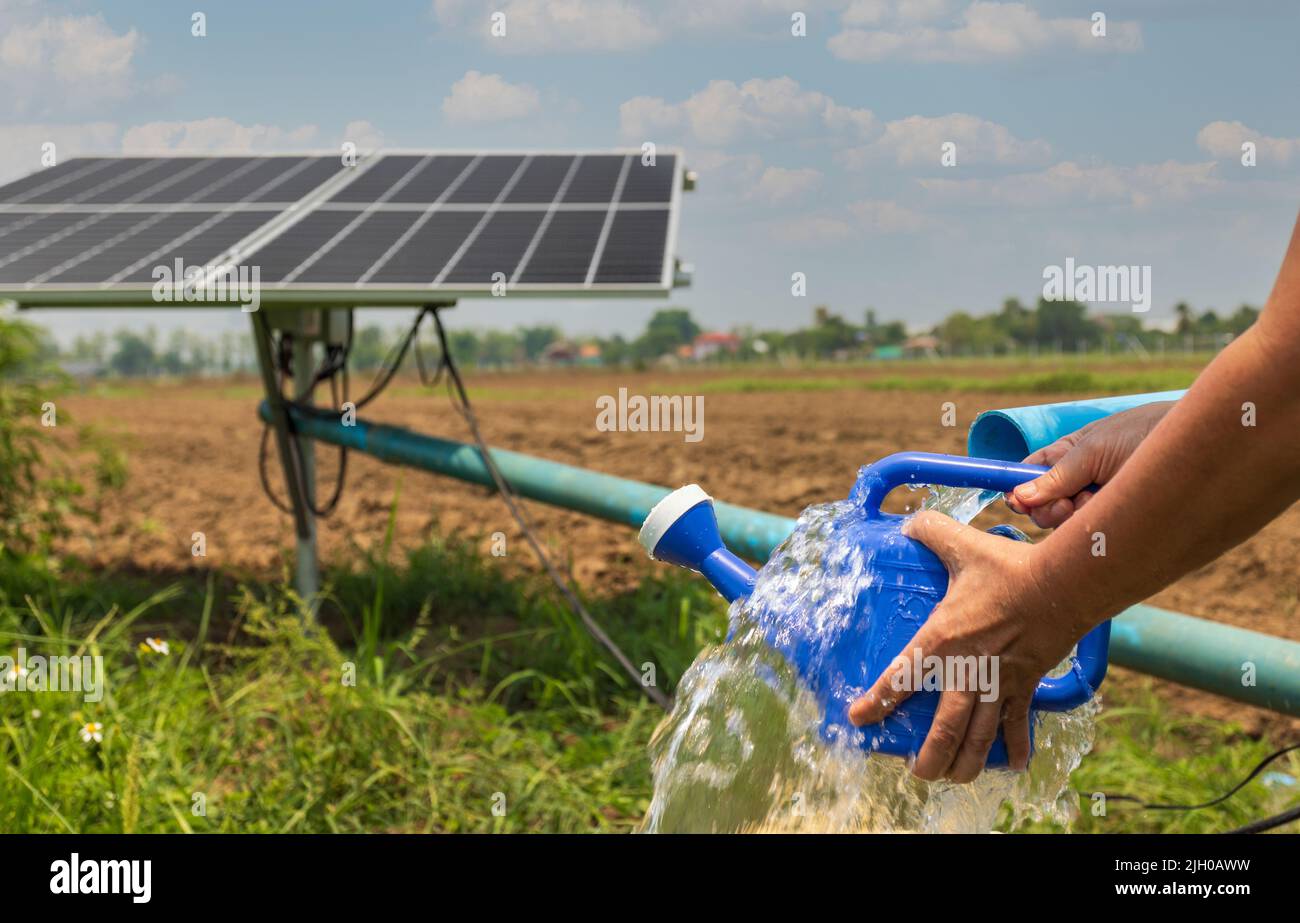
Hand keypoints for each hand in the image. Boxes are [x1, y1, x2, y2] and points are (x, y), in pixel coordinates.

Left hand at [846, 511, 1091, 781]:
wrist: (1062, 585)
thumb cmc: (1008, 568)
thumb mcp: (961, 544)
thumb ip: (929, 531)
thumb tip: (907, 523)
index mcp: (941, 640)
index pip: (900, 678)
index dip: (876, 702)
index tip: (858, 719)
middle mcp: (967, 670)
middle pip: (945, 729)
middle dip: (929, 757)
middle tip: (916, 772)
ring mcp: (998, 682)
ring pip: (978, 735)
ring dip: (965, 762)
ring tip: (953, 778)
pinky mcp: (1025, 684)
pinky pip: (1018, 723)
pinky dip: (1017, 746)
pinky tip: (1014, 765)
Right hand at [1007, 401, 1175, 528]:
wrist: (1198, 445)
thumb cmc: (1144, 434)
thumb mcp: (1093, 450)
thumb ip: (1055, 475)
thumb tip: (1017, 496)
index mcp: (1067, 456)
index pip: (1029, 476)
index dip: (1019, 490)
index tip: (1016, 501)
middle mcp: (1078, 482)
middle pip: (1040, 507)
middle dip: (1046, 509)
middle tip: (1068, 503)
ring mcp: (1097, 503)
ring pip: (1063, 524)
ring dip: (1072, 517)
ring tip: (1096, 501)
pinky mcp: (1116, 522)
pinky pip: (1090, 534)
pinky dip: (1094, 526)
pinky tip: (1110, 512)